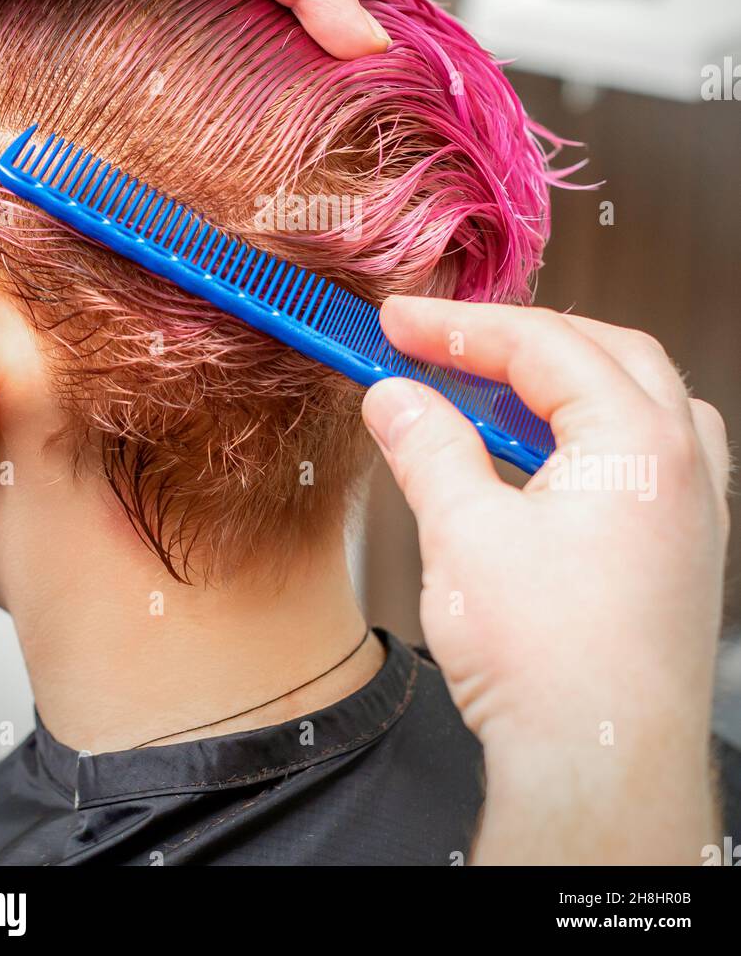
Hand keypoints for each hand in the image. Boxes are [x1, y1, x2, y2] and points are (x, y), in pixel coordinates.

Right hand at [362, 297, 729, 862]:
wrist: (601, 766)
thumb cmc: (552, 666)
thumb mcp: (462, 533)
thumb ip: (428, 447)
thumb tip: (397, 399)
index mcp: (637, 440)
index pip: (542, 344)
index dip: (458, 328)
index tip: (400, 325)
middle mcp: (683, 464)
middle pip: (604, 352)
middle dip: (518, 339)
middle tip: (442, 345)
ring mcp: (694, 509)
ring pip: (641, 397)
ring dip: (568, 379)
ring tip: (497, 390)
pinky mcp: (683, 552)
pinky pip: (654, 452)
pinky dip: (598, 430)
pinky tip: (551, 459)